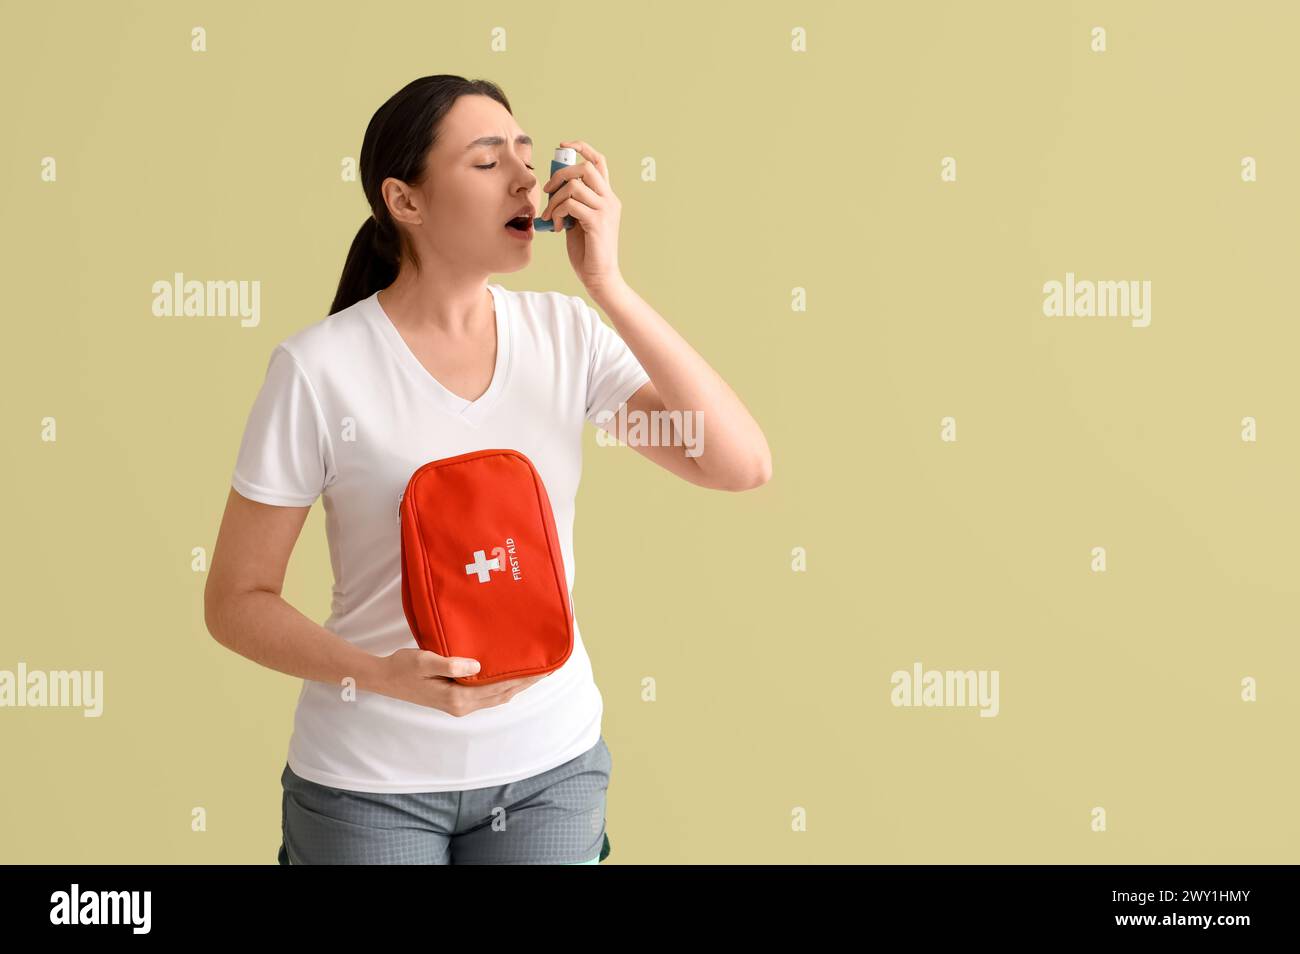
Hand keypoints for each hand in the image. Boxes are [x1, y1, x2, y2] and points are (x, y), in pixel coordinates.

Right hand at [375, 648, 549, 715]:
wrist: (385, 679)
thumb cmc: (403, 667)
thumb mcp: (424, 660)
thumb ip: (450, 663)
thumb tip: (477, 666)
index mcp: (457, 698)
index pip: (499, 687)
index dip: (523, 679)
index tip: (544, 668)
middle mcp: (462, 706)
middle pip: (503, 695)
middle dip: (527, 683)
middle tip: (549, 668)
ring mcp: (460, 706)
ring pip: (498, 697)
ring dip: (517, 686)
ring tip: (536, 671)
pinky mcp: (456, 701)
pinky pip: (488, 696)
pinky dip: (504, 687)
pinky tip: (511, 676)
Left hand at [541, 139, 624, 294]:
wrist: (600, 276)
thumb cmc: (588, 251)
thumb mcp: (579, 220)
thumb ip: (572, 203)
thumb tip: (554, 188)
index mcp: (607, 197)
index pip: (599, 161)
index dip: (581, 147)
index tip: (563, 145)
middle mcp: (610, 200)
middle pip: (584, 168)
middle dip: (559, 174)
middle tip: (547, 191)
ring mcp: (606, 210)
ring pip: (574, 185)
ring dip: (555, 199)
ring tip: (552, 216)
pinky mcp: (597, 222)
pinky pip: (571, 204)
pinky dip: (558, 212)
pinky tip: (558, 227)